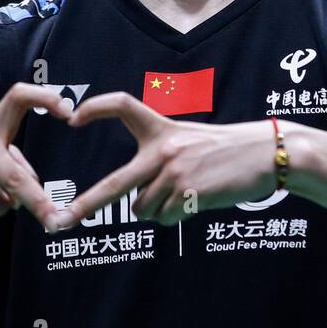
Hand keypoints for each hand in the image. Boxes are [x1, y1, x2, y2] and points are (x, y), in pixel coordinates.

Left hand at [51, 92, 277, 229]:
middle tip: (61, 222)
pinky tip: (196, 200)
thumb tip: (138, 200)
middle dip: (87, 205)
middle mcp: (163, 150)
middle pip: (116, 183)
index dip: (96, 107)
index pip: (122, 105)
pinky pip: (166, 218)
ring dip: (157, 210)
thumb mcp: (190, 140)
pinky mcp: (190, 194)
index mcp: (161, 129)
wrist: (264, 154)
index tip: (73, 117)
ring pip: (144, 210)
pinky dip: (176, 216)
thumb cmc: (227, 150)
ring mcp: (175, 173)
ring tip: (185, 193)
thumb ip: (160, 158)